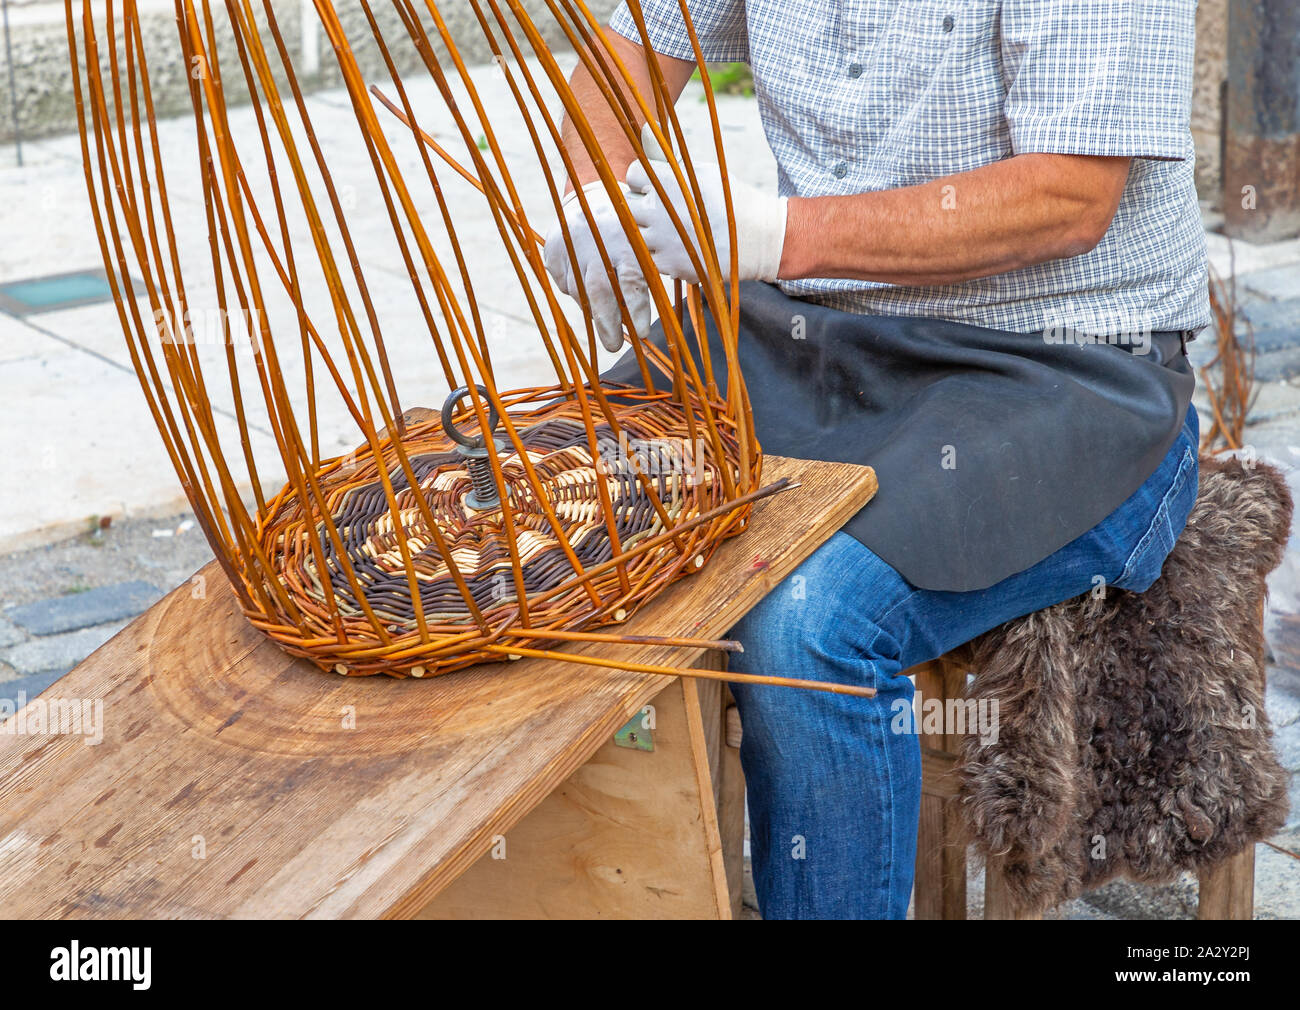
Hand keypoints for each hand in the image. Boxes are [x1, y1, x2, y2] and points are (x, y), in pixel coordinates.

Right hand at [543, 180, 650, 350]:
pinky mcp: (553, 247)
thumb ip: (645, 275)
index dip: (636, 309)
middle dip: (607, 323)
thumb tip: (647, 323)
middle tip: (614, 346)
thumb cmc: (628, 228)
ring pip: (577, 289)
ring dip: (590, 307)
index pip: (631, 280)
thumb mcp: (642, 243)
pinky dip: (573, 290)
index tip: (640, 333)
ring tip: (603, 312)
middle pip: (599, 291)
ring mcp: (571, 243)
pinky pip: (561, 281)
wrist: (592, 194)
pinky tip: (582, 285)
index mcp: (626, 238)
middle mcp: (597, 240)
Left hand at [624, 143, 787, 284]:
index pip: (633, 174)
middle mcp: (660, 211)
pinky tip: (684, 248)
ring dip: (651, 233)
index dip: (644, 180)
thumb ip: (668, 159)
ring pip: (638, 234)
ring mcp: (662, 241)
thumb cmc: (730, 200)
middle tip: (666, 212)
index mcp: (669, 182)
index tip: (658, 186)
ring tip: (677, 231)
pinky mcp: (669, 265)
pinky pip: (652, 258)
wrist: (759, 238)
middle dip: (643, 206)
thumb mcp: (702, 172)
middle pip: (629, 206)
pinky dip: (663, 255)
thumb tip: (643, 128)